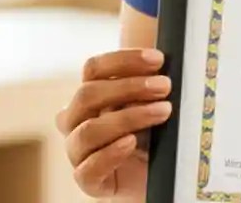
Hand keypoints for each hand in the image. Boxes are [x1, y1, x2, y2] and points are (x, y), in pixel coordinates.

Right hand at [55, 48, 172, 198]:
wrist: (159, 178)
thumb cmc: (155, 136)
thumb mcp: (153, 104)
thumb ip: (149, 86)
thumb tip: (162, 64)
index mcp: (89, 97)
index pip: (93, 69)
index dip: (124, 60)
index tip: (158, 59)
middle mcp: (76, 121)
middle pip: (87, 95)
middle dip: (130, 86)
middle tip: (165, 85)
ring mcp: (78, 152)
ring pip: (88, 131)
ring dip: (129, 117)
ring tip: (163, 111)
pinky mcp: (89, 181)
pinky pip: (88, 169)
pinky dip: (110, 153)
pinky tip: (132, 143)